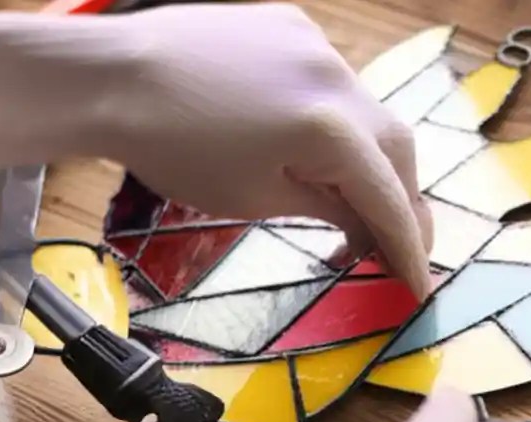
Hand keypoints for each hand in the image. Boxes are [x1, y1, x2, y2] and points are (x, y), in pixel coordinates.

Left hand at [0, 3, 433, 298]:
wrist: (111, 76)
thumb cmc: (174, 148)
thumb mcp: (258, 198)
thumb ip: (329, 209)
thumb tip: (368, 229)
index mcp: (331, 129)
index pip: (390, 198)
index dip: (409, 248)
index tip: (419, 287)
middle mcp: (338, 77)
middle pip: (396, 150)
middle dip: (401, 201)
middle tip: (393, 247)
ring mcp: (317, 44)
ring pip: (370, 111)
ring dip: (370, 158)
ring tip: (350, 197)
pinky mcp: (293, 25)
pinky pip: (334, 80)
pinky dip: (337, 118)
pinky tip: (310, 141)